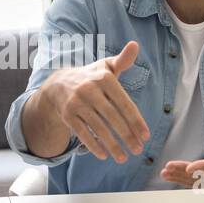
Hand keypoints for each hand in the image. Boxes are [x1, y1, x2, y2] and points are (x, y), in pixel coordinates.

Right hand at [44, 40, 150, 162]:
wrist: (58, 85)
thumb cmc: (90, 77)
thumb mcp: (105, 67)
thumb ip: (123, 60)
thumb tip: (135, 45)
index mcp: (104, 78)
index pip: (125, 103)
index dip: (136, 121)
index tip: (146, 136)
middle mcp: (90, 89)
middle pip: (113, 118)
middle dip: (127, 136)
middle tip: (138, 150)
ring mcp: (77, 103)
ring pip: (98, 128)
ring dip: (113, 145)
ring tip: (123, 158)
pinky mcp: (67, 115)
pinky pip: (83, 133)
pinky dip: (94, 146)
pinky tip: (104, 155)